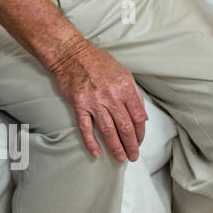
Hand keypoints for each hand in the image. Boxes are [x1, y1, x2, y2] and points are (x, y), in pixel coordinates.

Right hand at [49, 40, 146, 161]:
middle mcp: (111, 96)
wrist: (70, 53)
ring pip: (108, 130)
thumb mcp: (123, 72)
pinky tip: (96, 153)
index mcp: (125, 87)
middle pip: (125, 127)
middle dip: (131, 145)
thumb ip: (134, 94)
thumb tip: (143, 115)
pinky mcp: (78, 104)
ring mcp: (94, 101)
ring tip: (121, 158)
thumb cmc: (97, 61)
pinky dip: (91, 142)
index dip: (141, 132)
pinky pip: (85, 127)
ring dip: (116, 147)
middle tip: (133, 156)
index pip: (138, 116)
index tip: (140, 141)